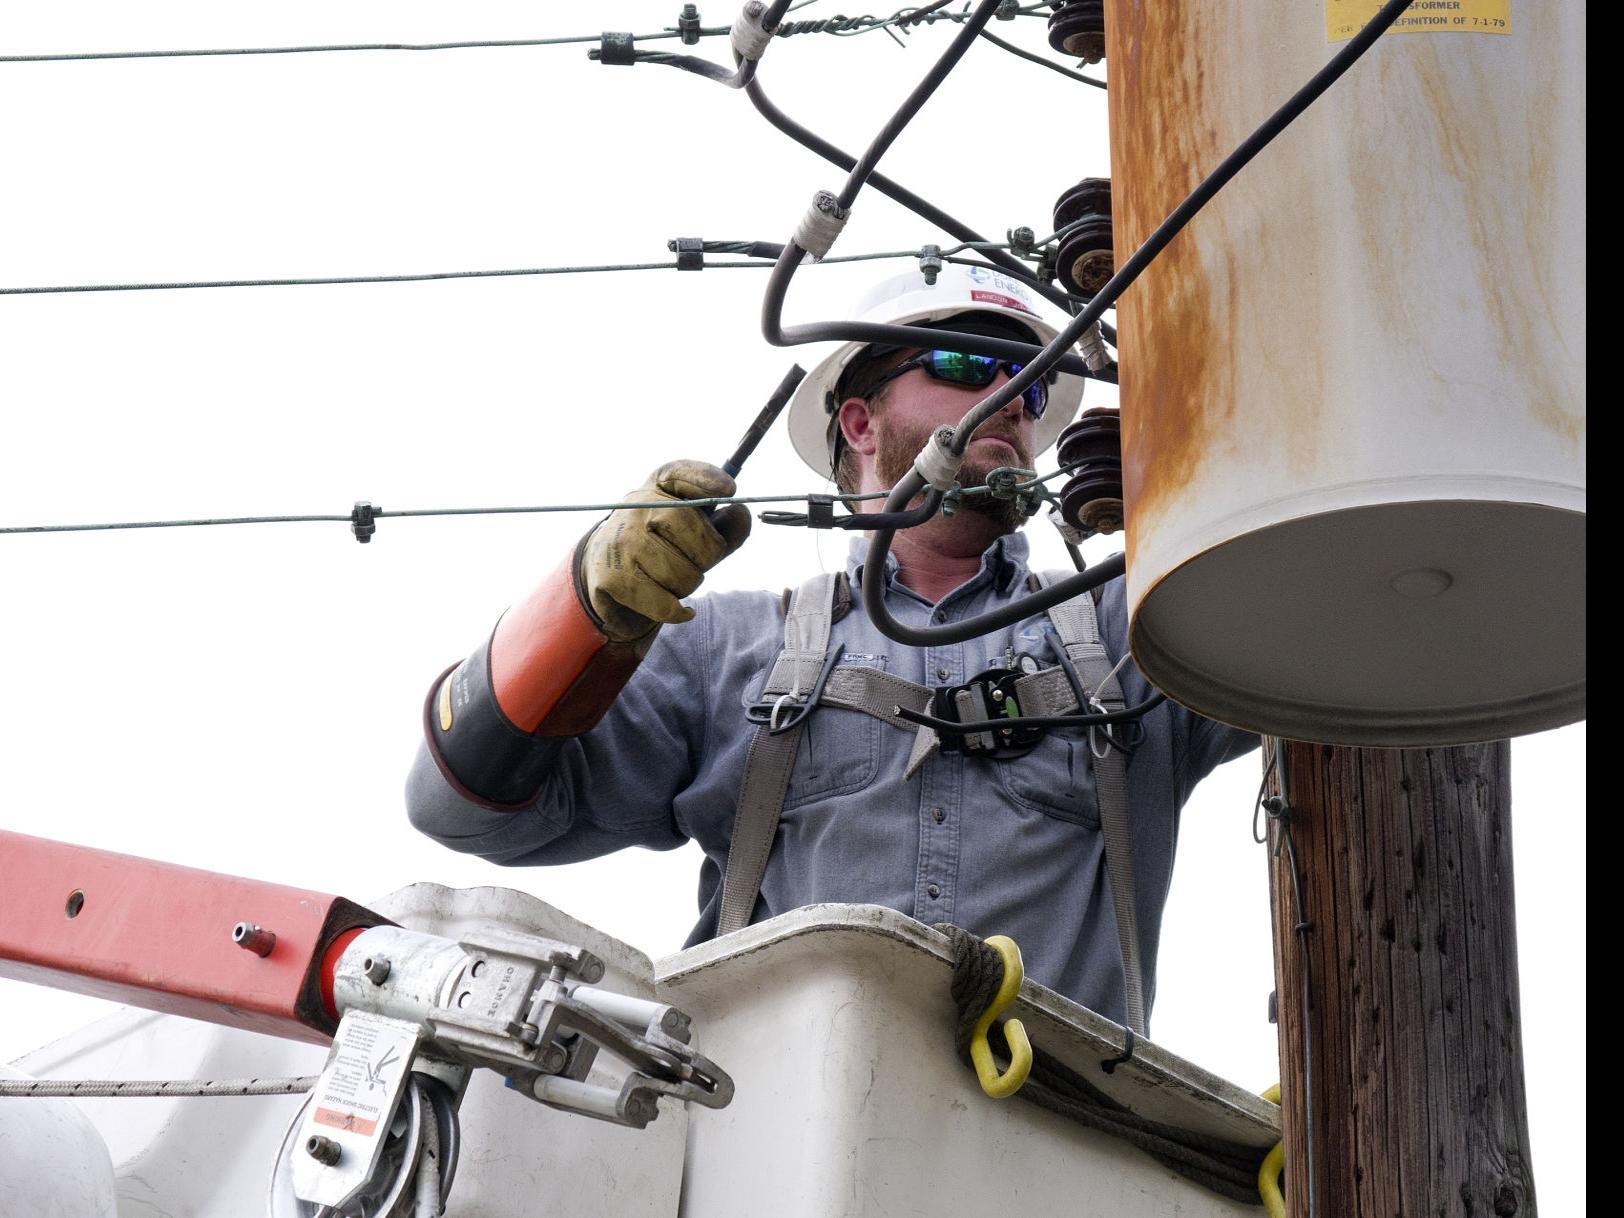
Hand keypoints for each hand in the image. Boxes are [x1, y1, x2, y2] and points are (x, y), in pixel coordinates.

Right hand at [581, 461, 752, 641]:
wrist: (608, 581)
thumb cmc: (662, 552)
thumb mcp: (694, 535)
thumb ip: (723, 527)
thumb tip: (742, 513)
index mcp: (654, 489)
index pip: (676, 472)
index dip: (705, 478)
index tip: (729, 489)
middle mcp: (634, 509)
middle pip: (691, 527)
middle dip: (708, 555)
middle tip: (696, 563)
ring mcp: (621, 542)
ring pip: (682, 573)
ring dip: (688, 585)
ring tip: (674, 581)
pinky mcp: (612, 578)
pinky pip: (665, 603)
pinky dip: (678, 611)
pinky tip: (679, 608)